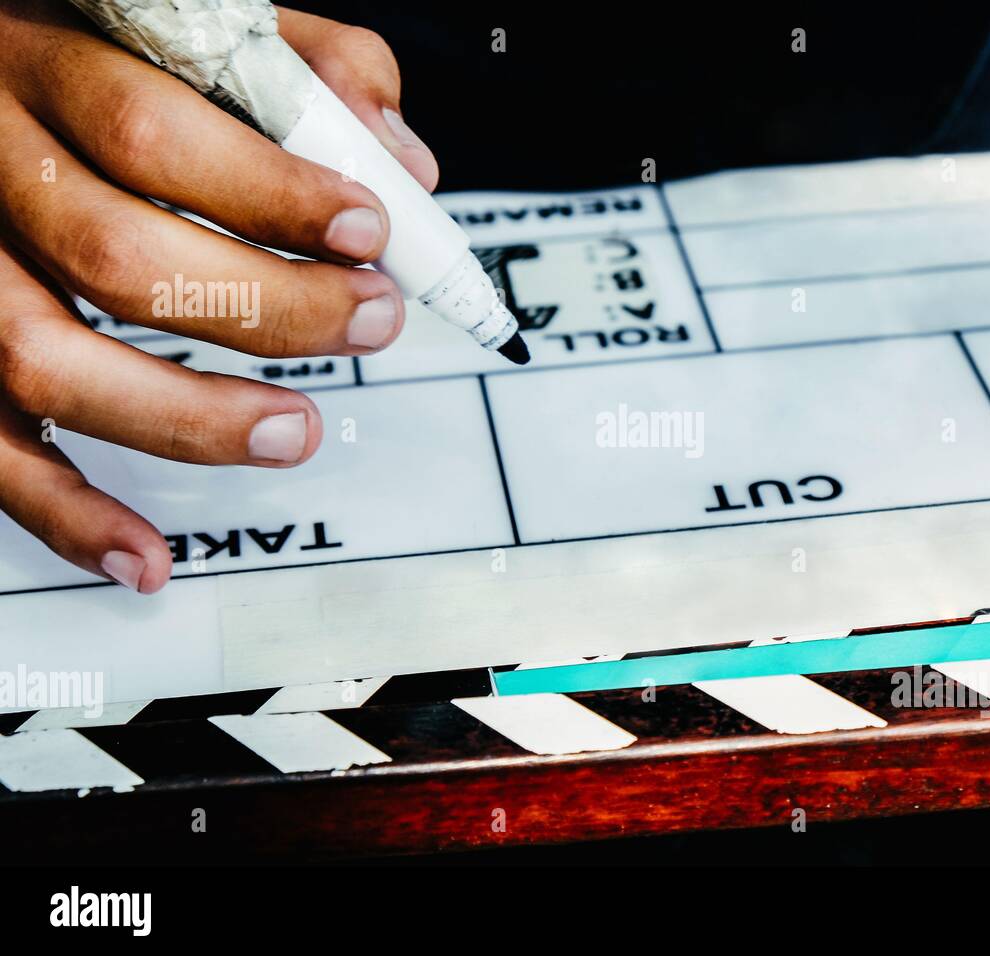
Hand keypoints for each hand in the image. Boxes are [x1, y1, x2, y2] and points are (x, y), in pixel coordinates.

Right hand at [0, 3, 437, 592]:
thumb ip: (294, 67)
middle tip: (372, 319)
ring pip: (43, 360)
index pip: (153, 134)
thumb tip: (400, 161)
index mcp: (38, 58)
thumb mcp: (168, 18)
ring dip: (187, 416)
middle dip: (269, 307)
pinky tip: (147, 556)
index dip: (272, 194)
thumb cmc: (78, 50)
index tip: (371, 233)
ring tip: (298, 429)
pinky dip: (68, 517)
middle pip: (114, 255)